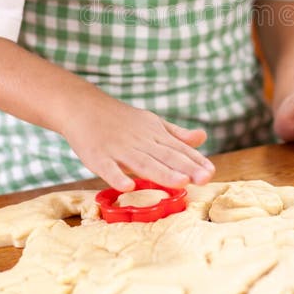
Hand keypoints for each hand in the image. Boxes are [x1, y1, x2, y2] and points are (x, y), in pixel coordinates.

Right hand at [61, 86, 213, 190]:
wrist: (83, 106)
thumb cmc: (121, 119)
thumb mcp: (151, 122)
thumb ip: (176, 134)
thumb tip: (203, 137)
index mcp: (154, 133)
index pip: (178, 149)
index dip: (195, 161)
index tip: (210, 172)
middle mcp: (139, 141)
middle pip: (165, 156)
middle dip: (186, 168)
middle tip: (205, 179)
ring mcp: (118, 149)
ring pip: (142, 163)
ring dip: (162, 173)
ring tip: (181, 183)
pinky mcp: (97, 156)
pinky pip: (108, 168)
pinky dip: (117, 177)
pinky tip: (127, 187)